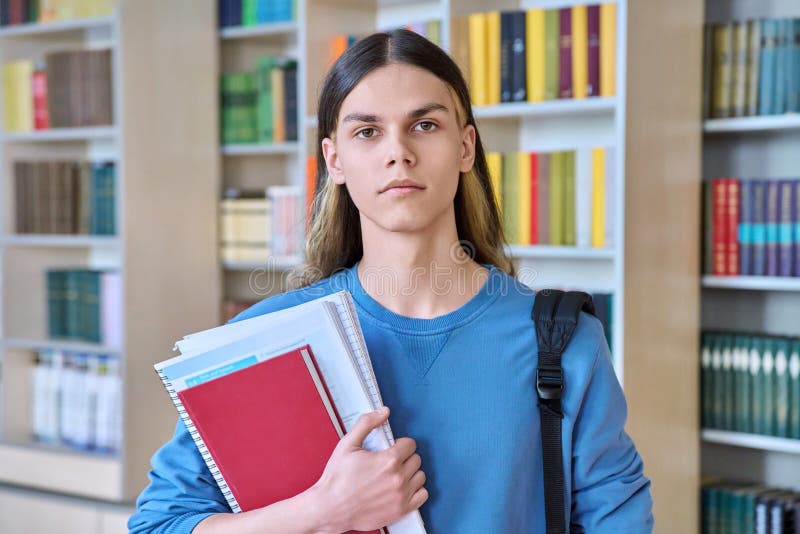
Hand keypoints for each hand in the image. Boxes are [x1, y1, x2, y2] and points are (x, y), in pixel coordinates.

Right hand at [311, 407, 428, 532]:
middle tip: (391, 462)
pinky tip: (402, 488)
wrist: (330, 508)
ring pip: (420, 476)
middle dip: (405, 457)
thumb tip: (383, 411)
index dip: (400, 444)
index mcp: (388, 460)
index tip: (391, 449)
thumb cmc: (337, 479)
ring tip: (396, 475)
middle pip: (416, 459)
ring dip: (411, 473)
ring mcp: (401, 496)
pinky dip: (415, 491)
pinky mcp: (401, 510)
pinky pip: (423, 495)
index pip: (410, 444)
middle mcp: (398, 478)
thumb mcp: (347, 444)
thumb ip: (367, 423)